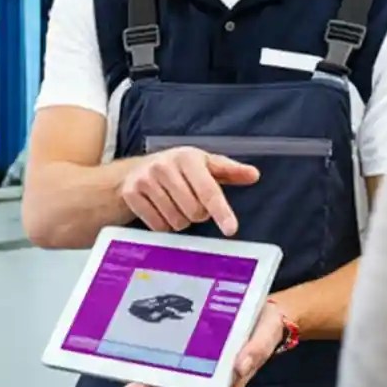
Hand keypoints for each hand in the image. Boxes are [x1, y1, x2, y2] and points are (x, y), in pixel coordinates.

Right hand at [120, 146, 259, 235]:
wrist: (136, 171)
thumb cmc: (179, 169)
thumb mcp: (205, 165)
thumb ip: (230, 171)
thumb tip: (254, 175)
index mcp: (188, 157)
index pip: (209, 190)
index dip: (222, 211)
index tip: (231, 229)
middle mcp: (165, 166)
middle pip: (194, 211)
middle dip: (197, 214)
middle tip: (191, 202)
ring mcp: (146, 179)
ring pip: (176, 221)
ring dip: (180, 220)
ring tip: (174, 204)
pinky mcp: (132, 194)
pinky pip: (157, 225)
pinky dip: (163, 225)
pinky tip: (160, 210)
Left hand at [123, 300, 285, 386]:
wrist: (269, 312)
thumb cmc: (268, 326)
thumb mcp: (265, 334)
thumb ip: (255, 351)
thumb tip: (240, 368)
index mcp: (232, 381)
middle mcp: (216, 379)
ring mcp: (207, 368)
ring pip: (178, 385)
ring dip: (155, 386)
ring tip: (132, 381)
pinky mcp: (200, 355)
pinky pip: (179, 368)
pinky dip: (160, 369)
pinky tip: (143, 362)